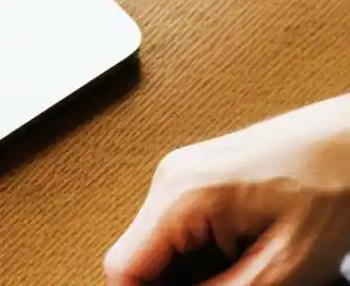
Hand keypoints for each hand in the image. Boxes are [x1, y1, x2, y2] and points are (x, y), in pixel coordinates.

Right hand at [105, 95, 349, 284]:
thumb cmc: (338, 180)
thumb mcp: (285, 263)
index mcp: (181, 193)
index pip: (121, 267)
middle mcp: (172, 177)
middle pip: (141, 259)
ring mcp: (185, 174)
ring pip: (164, 248)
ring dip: (198, 274)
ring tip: (249, 274)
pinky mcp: (202, 178)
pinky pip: (184, 230)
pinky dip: (209, 256)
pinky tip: (248, 257)